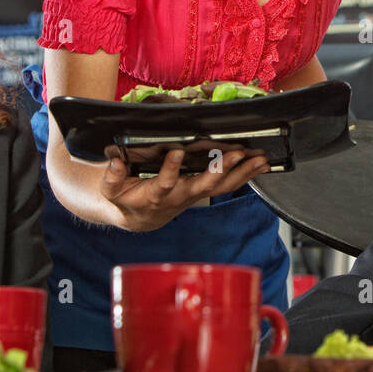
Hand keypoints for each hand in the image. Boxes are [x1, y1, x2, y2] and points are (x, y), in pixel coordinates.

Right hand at [100, 147, 270, 231]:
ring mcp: (195, 195)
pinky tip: (260, 165)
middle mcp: (180, 197)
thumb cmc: (126, 199)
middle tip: (236, 154)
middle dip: (220, 170)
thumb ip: (111, 177)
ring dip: (242, 173)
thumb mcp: (112, 190)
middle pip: (203, 186)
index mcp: (156, 196)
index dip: (170, 170)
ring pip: (222, 187)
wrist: (140, 218)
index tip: (176, 153)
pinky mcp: (204, 192)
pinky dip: (246, 175)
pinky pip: (228, 186)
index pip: (164, 184)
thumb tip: (114, 161)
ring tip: (259, 159)